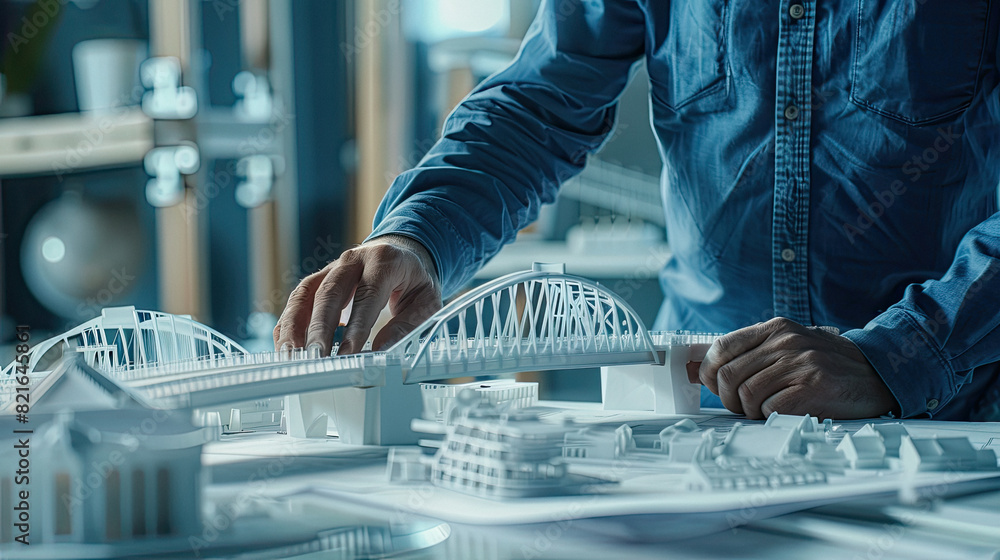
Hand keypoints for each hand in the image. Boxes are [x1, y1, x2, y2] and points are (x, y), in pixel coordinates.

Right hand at [273, 235, 441, 355]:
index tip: (348, 353)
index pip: (367, 295)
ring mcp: (331, 268)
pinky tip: (285, 346)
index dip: (356, 326)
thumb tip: (381, 352)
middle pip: (329, 292)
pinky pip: (298, 299)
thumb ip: (407, 325)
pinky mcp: (319, 279)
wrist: (402, 251)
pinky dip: (288, 323)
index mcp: (383, 261)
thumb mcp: (427, 300)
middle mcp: (352, 260)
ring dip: (295, 326)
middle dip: (319, 328)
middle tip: (316, 358)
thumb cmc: (414, 279)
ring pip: (306, 294)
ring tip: (291, 356)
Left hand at [691, 317, 899, 419]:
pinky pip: (770, 409)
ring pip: (746, 395)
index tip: (712, 384)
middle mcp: (786, 342)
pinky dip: (770, 417)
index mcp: (776, 328)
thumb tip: (705, 369)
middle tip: (740, 406)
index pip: (722, 346)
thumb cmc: (827, 363)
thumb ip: (754, 352)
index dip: (709, 370)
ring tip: (765, 409)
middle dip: (727, 398)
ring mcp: (800, 363)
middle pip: (729, 375)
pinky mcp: (812, 387)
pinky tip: (784, 412)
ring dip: (750, 411)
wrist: (876, 372)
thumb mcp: (790, 344)